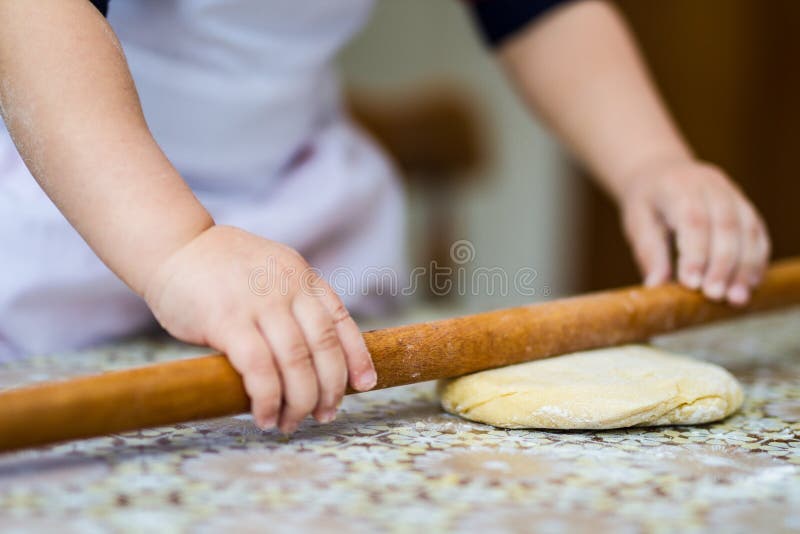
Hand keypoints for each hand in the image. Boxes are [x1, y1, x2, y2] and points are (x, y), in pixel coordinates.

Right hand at [143, 225, 376, 433]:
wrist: (173, 245)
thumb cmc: (219, 269)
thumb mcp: (270, 273)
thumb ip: (292, 304)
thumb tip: (312, 359)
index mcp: (302, 277)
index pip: (340, 321)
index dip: (357, 357)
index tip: (365, 385)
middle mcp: (288, 287)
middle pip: (324, 347)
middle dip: (330, 389)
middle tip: (325, 415)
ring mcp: (260, 302)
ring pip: (297, 361)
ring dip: (299, 401)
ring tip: (291, 423)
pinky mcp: (228, 320)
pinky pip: (259, 368)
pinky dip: (268, 398)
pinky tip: (264, 415)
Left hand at [618, 158, 769, 305]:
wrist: (663, 171)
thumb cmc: (647, 202)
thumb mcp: (637, 222)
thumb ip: (649, 252)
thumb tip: (655, 286)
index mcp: (678, 187)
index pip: (692, 220)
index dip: (695, 254)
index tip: (692, 285)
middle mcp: (710, 186)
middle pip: (726, 225)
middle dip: (722, 265)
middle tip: (715, 295)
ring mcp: (732, 194)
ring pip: (748, 229)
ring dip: (745, 267)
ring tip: (736, 298)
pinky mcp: (745, 206)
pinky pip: (758, 232)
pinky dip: (757, 260)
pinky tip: (750, 284)